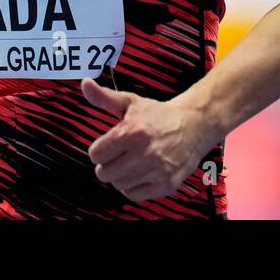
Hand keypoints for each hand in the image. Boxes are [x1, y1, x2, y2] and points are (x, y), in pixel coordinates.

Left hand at [81, 77, 216, 202]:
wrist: (194, 125)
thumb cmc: (158, 115)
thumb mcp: (130, 102)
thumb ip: (104, 97)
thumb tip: (85, 84)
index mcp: (132, 132)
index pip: (96, 154)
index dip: (99, 150)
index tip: (107, 147)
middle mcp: (144, 153)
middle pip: (104, 173)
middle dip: (107, 165)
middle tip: (117, 157)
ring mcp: (156, 170)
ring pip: (119, 185)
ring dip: (120, 176)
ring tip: (130, 164)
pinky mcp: (166, 184)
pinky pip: (135, 195)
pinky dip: (133, 187)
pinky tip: (139, 174)